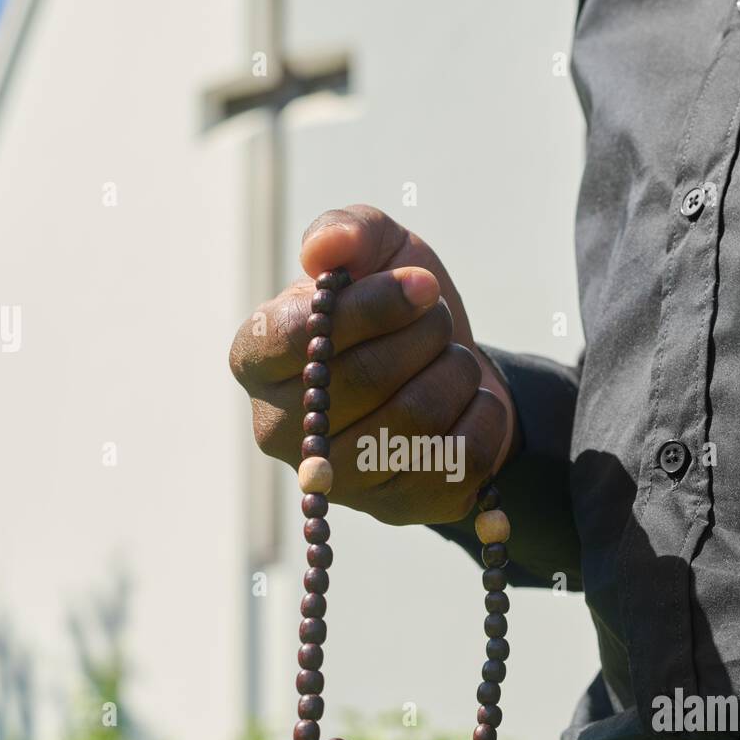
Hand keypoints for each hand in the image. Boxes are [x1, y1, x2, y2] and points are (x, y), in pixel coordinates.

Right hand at [229, 204, 517, 524]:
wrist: (449, 371)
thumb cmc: (397, 309)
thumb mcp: (378, 250)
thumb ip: (347, 231)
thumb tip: (325, 248)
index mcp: (256, 358)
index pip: (298, 338)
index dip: (371, 307)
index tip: (421, 284)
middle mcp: (279, 429)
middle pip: (366, 378)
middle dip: (424, 334)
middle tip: (436, 316)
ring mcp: (337, 480)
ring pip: (415, 417)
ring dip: (455, 371)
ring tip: (450, 358)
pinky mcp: (397, 508)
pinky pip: (459, 456)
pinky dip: (482, 413)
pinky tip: (468, 402)